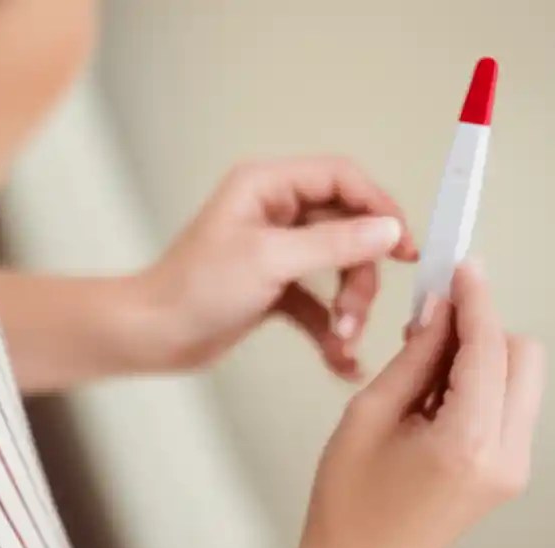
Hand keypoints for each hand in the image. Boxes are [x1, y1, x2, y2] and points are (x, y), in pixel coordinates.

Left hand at [140, 157, 416, 379]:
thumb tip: (390, 230)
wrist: (151, 337)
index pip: (342, 179)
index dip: (378, 208)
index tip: (403, 246)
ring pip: (338, 269)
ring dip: (348, 308)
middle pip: (347, 229)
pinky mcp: (274, 289)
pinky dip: (331, 330)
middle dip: (358, 274)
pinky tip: (341, 361)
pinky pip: (319, 304)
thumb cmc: (193, 289)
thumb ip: (335, 244)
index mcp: (267, 186)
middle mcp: (274, 213)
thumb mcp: (271, 260)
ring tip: (342, 341)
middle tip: (357, 312)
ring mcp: (276, 252)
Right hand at [301, 262, 545, 547]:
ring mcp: (514, 467)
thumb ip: (415, 355)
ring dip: (483, 355)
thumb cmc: (350, 497)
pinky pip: (510, 404)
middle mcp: (506, 454)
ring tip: (425, 363)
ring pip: (523, 377)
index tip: (462, 265)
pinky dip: (482, 382)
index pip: (488, 348)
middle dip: (483, 329)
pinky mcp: (509, 471)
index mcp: (468, 442)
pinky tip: (436, 390)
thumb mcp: (369, 412)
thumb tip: (441, 309)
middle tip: (431, 322)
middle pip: (523, 356)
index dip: (475, 300)